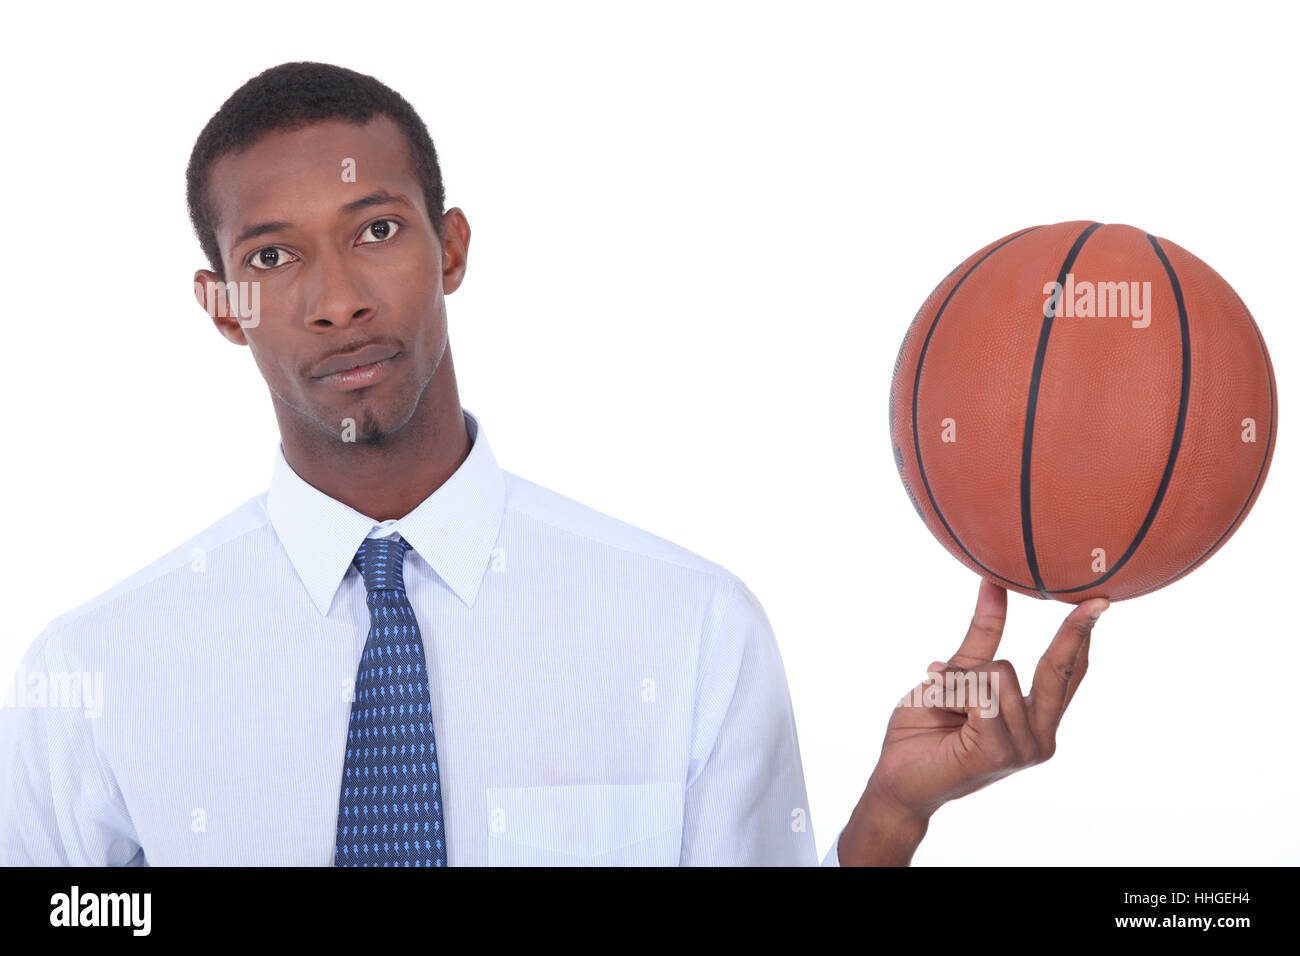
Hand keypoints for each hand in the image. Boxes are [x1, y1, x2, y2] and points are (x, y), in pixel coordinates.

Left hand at [864, 577, 1107, 826]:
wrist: (896, 778)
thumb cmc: (925, 729)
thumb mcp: (959, 673)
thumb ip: (983, 634)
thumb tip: (994, 584)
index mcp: (1034, 718)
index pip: (1067, 671)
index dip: (1082, 635)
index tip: (1099, 602)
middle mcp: (1040, 735)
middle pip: (1057, 668)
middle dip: (1072, 632)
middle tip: (1096, 601)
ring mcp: (1025, 748)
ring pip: (999, 673)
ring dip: (958, 679)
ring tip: (942, 702)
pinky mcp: (1001, 753)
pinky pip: (980, 694)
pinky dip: (951, 691)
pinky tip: (939, 709)